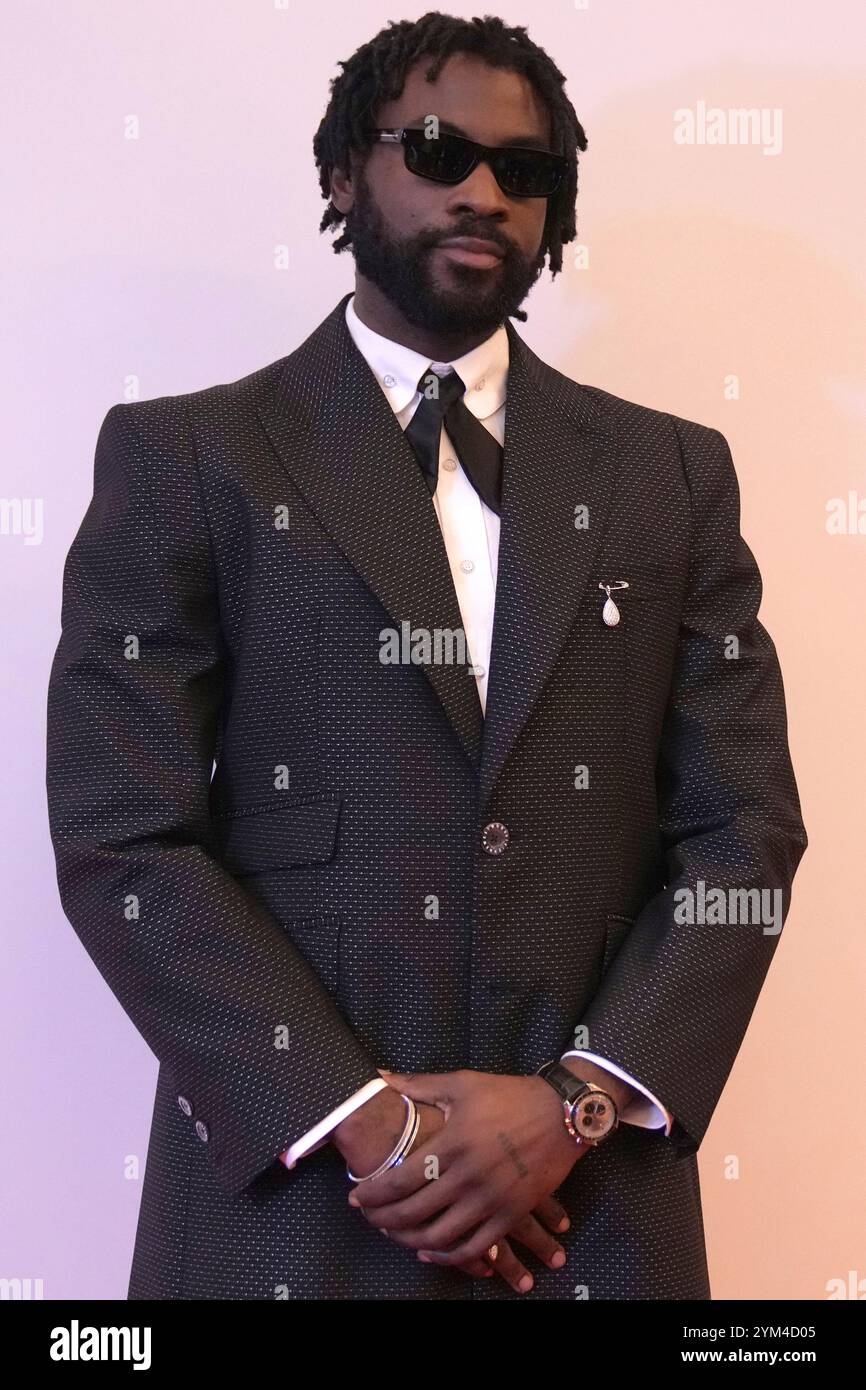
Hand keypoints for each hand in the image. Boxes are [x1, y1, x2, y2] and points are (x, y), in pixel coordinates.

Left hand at [346, 1069, 588, 1268]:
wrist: (561, 1113)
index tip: (356, 1197)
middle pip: (415, 1211)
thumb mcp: (462, 1084)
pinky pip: (475, 1246)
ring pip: (441, 1235)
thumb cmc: (509, 1096)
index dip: (373, 1193)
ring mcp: (492, 1199)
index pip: (401, 1179)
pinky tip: (430, 1250)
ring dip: (410, 1240)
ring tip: (394, 1235)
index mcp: (453, 1142)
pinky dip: (449, 1255)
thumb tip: (382, 1078)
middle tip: (368, 1219)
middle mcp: (469, 1176)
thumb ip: (420, 1086)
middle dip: (384, 1220)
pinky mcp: (512, 1213)